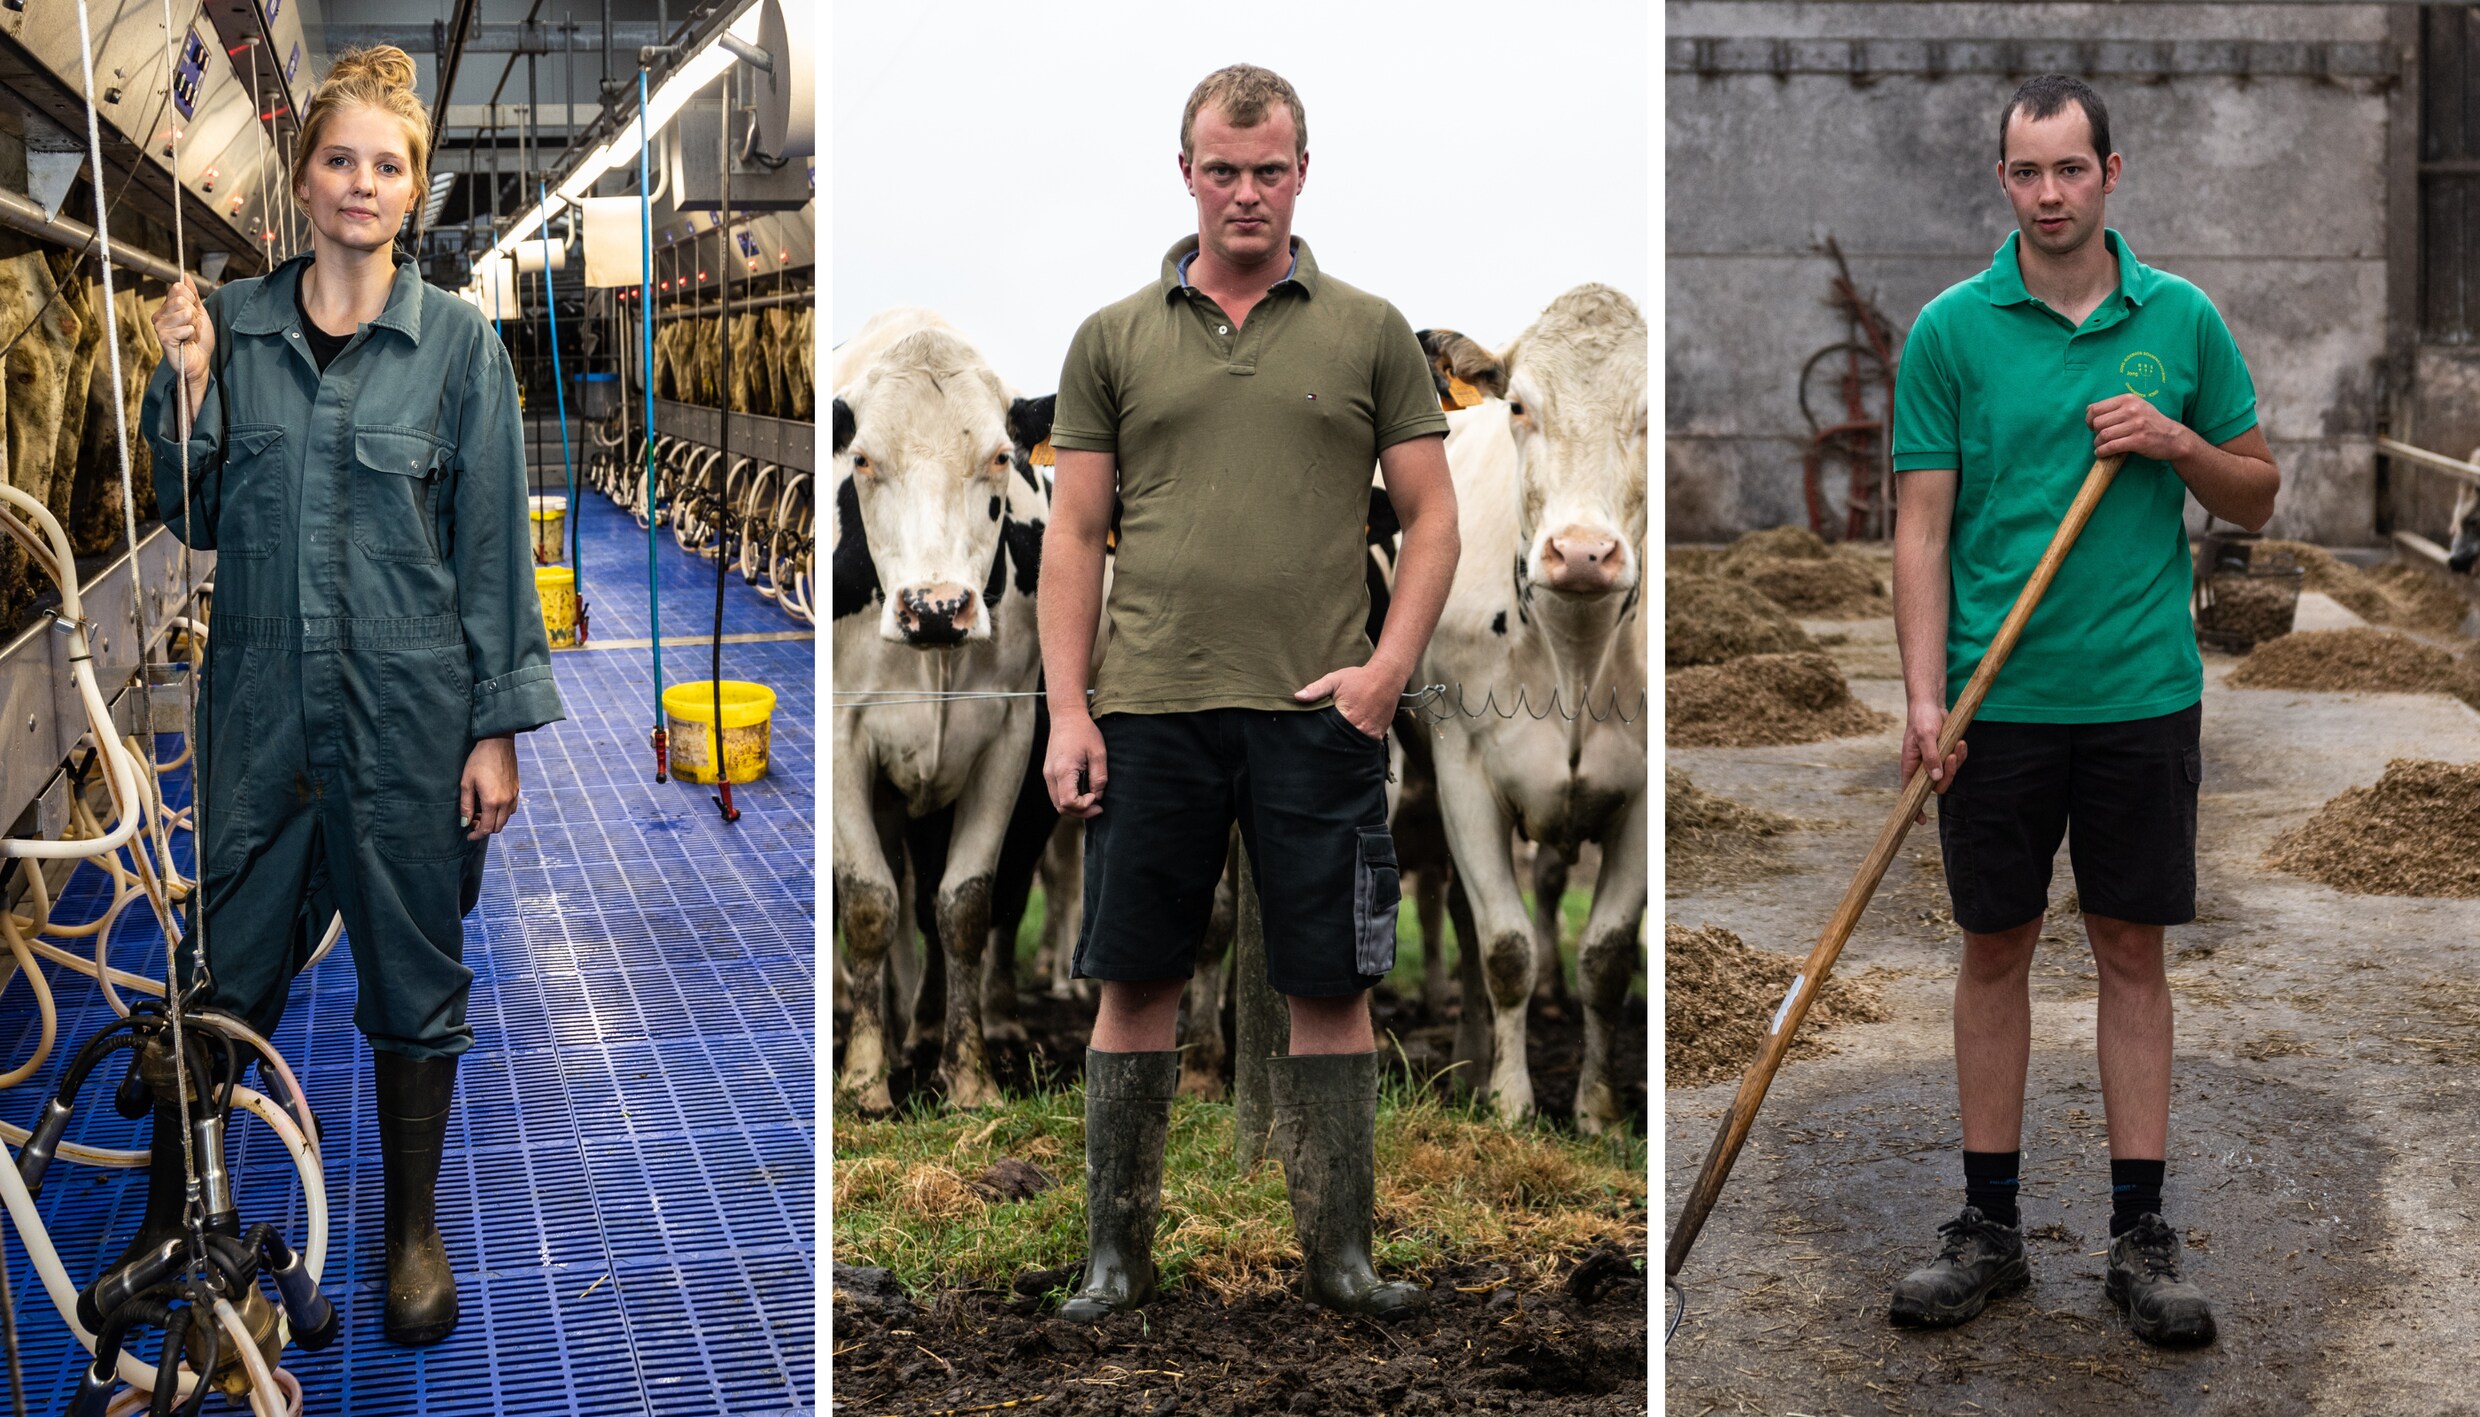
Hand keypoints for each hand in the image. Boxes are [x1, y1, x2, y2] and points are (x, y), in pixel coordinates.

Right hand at [152, 276, 212, 390]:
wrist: (200, 361)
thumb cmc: (199, 339)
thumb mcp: (200, 313)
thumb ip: (193, 295)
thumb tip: (185, 276)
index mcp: (167, 307)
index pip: (179, 288)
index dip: (192, 301)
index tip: (194, 314)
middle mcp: (160, 314)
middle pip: (181, 300)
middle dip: (194, 314)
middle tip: (192, 326)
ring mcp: (160, 326)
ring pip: (184, 313)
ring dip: (193, 325)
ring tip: (190, 334)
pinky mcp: (163, 337)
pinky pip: (184, 328)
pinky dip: (191, 334)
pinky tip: (186, 341)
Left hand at [460, 735, 519, 839]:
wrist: (498, 742)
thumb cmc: (479, 760)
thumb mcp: (466, 782)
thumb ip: (465, 805)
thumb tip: (464, 823)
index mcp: (492, 802)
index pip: (486, 828)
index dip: (476, 835)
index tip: (468, 835)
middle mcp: (506, 802)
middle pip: (498, 827)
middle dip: (484, 829)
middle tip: (471, 821)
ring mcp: (513, 796)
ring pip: (506, 819)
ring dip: (494, 821)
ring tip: (480, 812)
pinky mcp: (516, 789)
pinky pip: (511, 808)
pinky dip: (502, 813)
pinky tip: (492, 803)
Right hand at [1045, 713, 1106, 817]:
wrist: (1066, 717)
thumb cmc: (1083, 731)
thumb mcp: (1098, 752)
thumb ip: (1099, 777)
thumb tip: (1097, 796)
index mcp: (1063, 770)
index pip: (1069, 802)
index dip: (1084, 806)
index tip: (1096, 795)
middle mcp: (1051, 775)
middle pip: (1061, 807)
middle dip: (1081, 812)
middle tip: (1098, 808)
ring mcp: (1048, 774)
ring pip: (1057, 803)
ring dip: (1075, 808)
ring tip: (1092, 803)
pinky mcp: (1049, 773)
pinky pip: (1056, 794)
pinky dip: (1069, 800)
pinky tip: (1083, 795)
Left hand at [1296, 662, 1400, 739]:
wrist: (1387, 677)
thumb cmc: (1359, 678)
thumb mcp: (1335, 680)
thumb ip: (1316, 689)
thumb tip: (1298, 697)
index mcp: (1346, 717)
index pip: (1327, 734)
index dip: (1320, 735)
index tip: (1315, 736)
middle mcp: (1359, 728)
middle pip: (1340, 742)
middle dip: (1332, 741)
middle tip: (1325, 739)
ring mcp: (1370, 733)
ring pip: (1353, 746)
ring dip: (1345, 743)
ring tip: (1339, 737)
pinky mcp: (1378, 734)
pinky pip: (1365, 744)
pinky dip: (1358, 742)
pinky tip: (1352, 735)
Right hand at [1901, 700, 1967, 824]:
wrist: (1930, 705)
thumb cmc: (1922, 719)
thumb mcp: (1925, 736)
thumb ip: (1930, 757)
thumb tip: (1936, 778)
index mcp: (1910, 765)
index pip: (1909, 792)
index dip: (1914, 807)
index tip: (1921, 820)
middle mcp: (1922, 767)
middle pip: (1936, 785)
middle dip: (1948, 775)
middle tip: (1952, 757)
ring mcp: (1935, 761)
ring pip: (1949, 774)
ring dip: (1957, 762)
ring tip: (1958, 745)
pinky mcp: (1946, 754)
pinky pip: (1956, 763)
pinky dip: (1961, 754)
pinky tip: (1961, 742)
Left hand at [2087, 394, 2195, 463]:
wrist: (2173, 437)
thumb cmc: (2150, 422)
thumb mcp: (2136, 407)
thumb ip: (2115, 407)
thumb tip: (2089, 410)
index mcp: (2128, 399)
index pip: (2096, 408)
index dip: (2089, 419)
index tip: (2092, 426)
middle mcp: (2132, 410)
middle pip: (2097, 422)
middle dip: (2094, 432)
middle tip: (2099, 437)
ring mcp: (2136, 425)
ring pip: (2103, 435)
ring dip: (2098, 443)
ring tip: (2101, 446)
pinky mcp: (2139, 440)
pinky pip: (2111, 446)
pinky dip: (2102, 452)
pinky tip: (2102, 453)